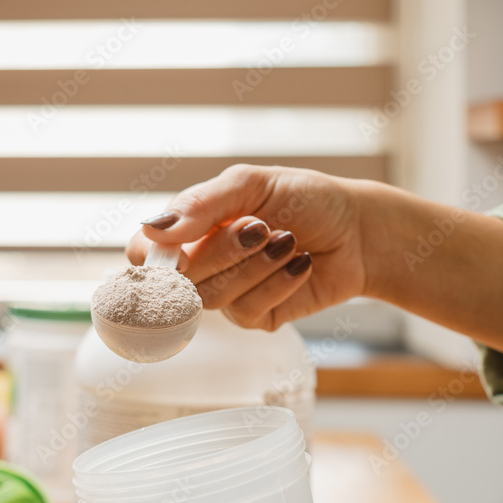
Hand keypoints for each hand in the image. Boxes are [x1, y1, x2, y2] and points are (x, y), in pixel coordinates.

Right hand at [127, 164, 367, 330]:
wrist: (358, 229)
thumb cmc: (305, 199)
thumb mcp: (252, 184)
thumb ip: (202, 204)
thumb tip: (156, 230)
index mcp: (191, 229)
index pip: (144, 255)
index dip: (152, 261)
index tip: (178, 255)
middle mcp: (202, 265)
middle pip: (180, 280)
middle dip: (224, 251)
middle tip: (261, 226)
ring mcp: (227, 295)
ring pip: (215, 298)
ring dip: (257, 266)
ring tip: (290, 240)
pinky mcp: (255, 317)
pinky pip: (248, 311)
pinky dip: (278, 283)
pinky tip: (301, 263)